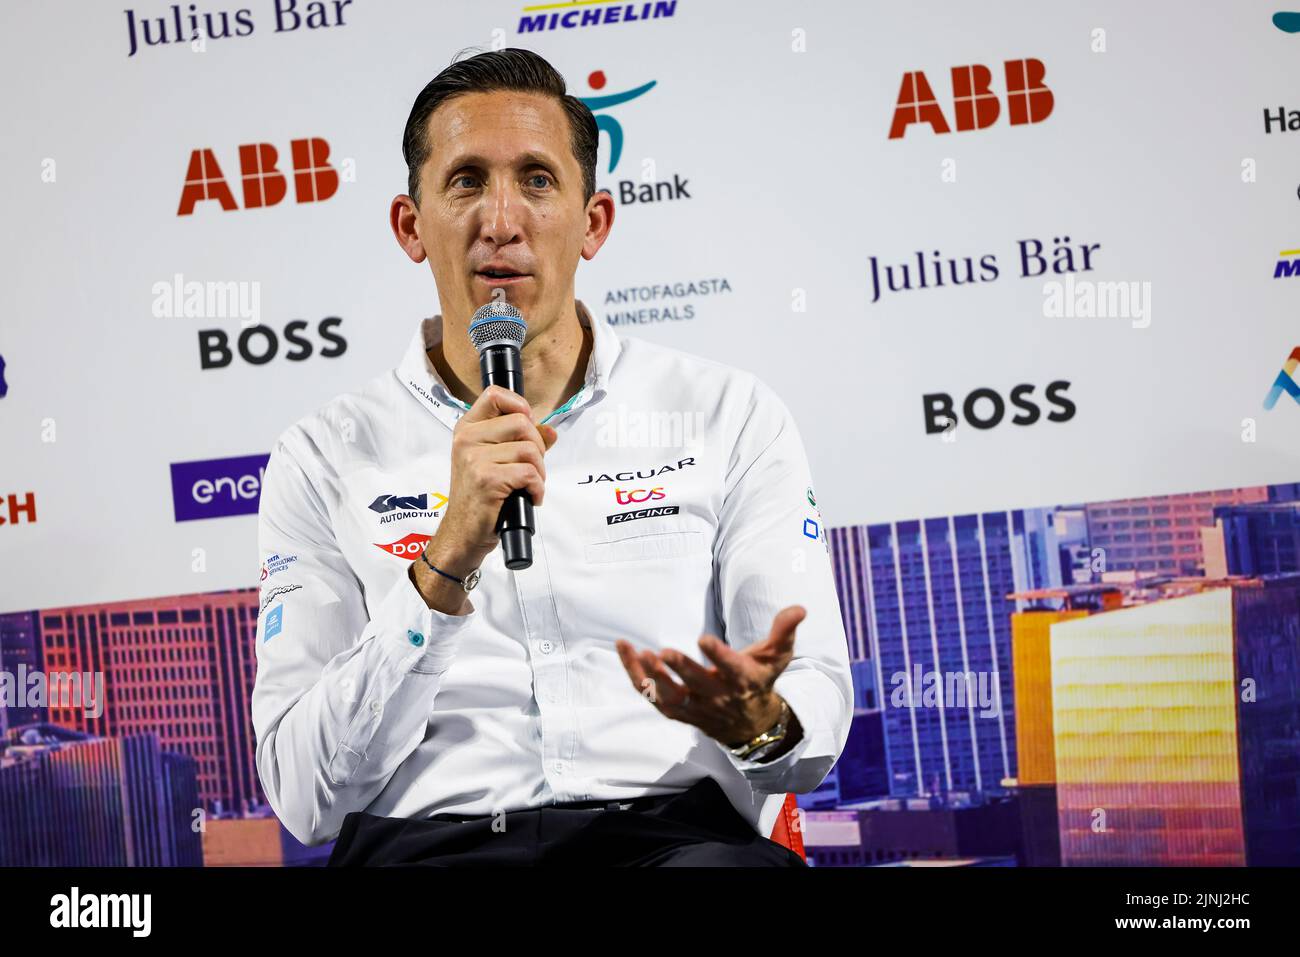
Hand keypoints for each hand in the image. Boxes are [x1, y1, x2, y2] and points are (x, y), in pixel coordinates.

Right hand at [411, 385, 557, 611]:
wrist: (462, 534)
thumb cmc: (479, 499)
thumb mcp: (495, 463)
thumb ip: (522, 443)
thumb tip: (551, 431)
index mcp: (467, 429)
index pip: (495, 394)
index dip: (519, 405)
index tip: (528, 425)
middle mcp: (467, 439)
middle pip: (522, 422)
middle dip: (537, 447)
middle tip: (532, 468)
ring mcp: (474, 459)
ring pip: (529, 449)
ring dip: (539, 471)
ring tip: (528, 485)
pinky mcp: (486, 479)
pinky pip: (529, 473)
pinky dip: (537, 488)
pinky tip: (529, 497)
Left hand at [615, 605, 805, 750]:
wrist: (751, 725)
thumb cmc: (761, 680)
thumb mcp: (777, 656)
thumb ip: (785, 631)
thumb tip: (799, 608)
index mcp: (744, 681)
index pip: (733, 670)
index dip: (719, 656)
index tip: (704, 638)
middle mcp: (720, 697)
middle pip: (697, 685)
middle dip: (681, 669)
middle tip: (663, 652)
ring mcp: (697, 707)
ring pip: (671, 696)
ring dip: (653, 677)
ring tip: (638, 653)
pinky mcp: (679, 712)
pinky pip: (654, 697)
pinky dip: (638, 678)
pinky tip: (627, 653)